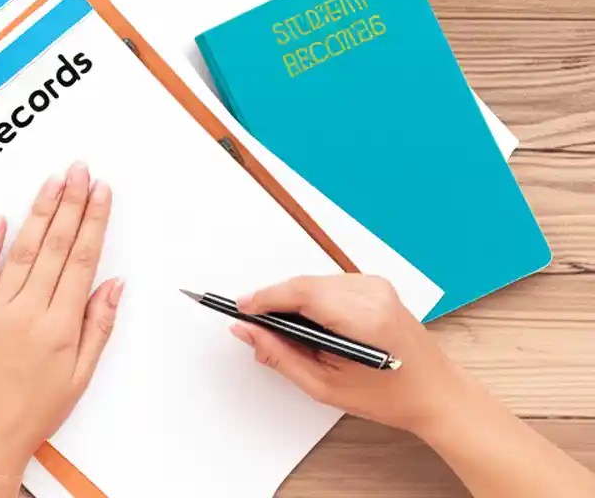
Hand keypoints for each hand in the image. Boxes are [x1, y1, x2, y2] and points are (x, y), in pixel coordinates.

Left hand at [0, 162, 122, 497]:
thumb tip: (114, 283)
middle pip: (55, 246)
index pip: (82, 260)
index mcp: (60, 326)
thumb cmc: (36, 411)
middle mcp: (27, 312)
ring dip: (39, 213)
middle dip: (71, 204)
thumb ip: (98, 325)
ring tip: (52, 182)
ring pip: (22, 251)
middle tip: (80, 171)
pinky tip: (0, 218)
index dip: (94, 221)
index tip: (102, 192)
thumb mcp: (81, 375)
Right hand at [229, 274, 465, 437]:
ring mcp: (377, 287)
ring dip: (293, 300)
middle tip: (256, 327)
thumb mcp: (325, 386)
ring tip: (285, 331)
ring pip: (315, 282)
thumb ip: (281, 355)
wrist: (436, 393)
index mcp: (364, 320)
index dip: (265, 298)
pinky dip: (312, 299)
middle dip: (275, 302)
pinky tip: (310, 323)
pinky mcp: (377, 286)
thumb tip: (249, 332)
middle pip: (305, 284)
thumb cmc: (391, 396)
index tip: (242, 309)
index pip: (302, 293)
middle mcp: (373, 295)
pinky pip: (330, 283)